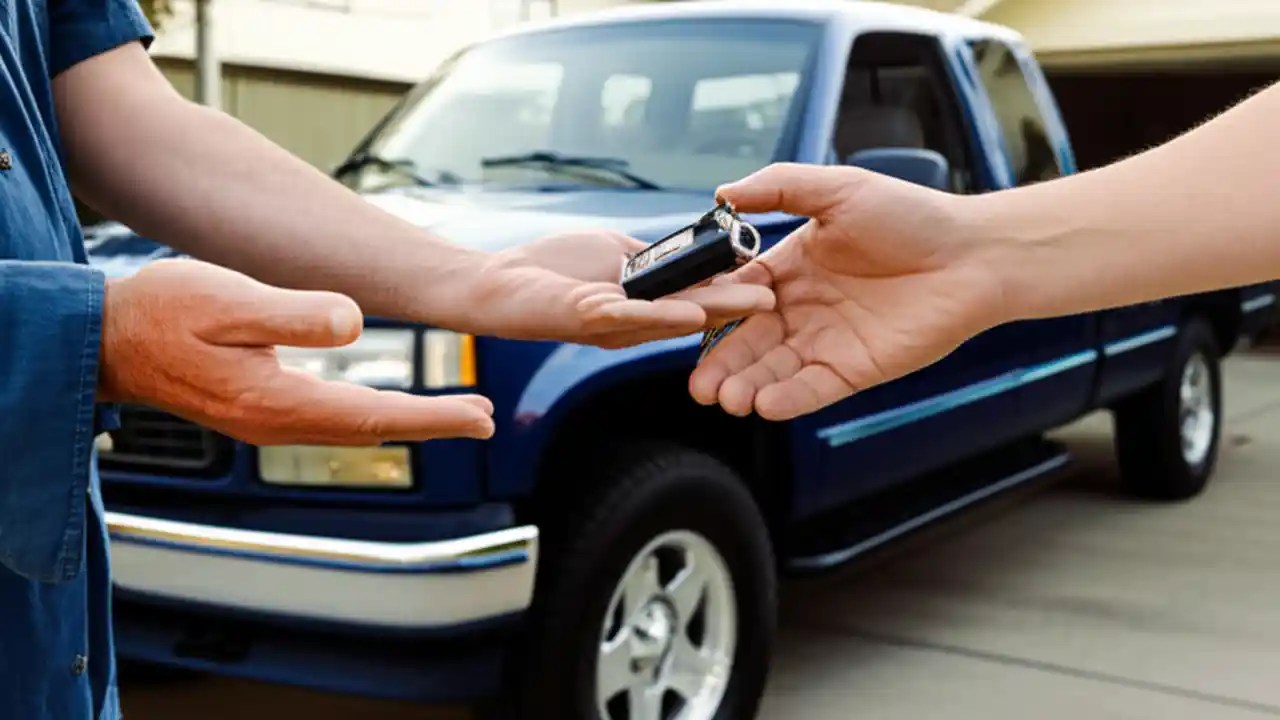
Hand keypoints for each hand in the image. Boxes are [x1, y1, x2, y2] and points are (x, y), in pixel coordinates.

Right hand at [99, 259, 493, 444]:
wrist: (106, 339)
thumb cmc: (163, 312)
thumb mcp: (228, 300)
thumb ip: (291, 314)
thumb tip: (355, 323)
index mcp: (278, 401)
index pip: (375, 415)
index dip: (433, 418)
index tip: (480, 417)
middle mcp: (278, 421)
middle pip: (373, 428)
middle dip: (433, 424)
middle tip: (485, 418)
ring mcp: (268, 419)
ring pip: (354, 425)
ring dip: (407, 421)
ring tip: (455, 414)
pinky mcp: (259, 406)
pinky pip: (331, 416)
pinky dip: (371, 412)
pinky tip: (385, 404)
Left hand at [466, 231, 774, 347]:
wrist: (497, 283)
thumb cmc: (551, 268)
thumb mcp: (615, 254)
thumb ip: (649, 257)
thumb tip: (684, 250)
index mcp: (643, 305)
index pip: (698, 298)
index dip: (734, 293)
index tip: (774, 282)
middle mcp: (633, 323)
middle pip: (694, 313)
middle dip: (737, 307)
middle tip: (780, 300)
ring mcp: (611, 324)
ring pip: (671, 319)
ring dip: (713, 310)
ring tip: (752, 304)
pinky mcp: (586, 318)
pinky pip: (630, 317)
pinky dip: (662, 313)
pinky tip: (691, 310)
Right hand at [689, 164, 1005, 419]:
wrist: (975, 255)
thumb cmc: (912, 215)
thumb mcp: (838, 189)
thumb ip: (779, 188)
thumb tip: (722, 193)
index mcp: (792, 267)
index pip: (739, 294)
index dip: (713, 311)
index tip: (686, 323)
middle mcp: (803, 308)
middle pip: (749, 343)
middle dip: (723, 366)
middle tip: (699, 387)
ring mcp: (827, 341)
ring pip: (775, 371)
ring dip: (748, 387)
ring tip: (726, 400)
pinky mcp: (855, 369)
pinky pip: (813, 388)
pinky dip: (789, 399)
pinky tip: (765, 405)